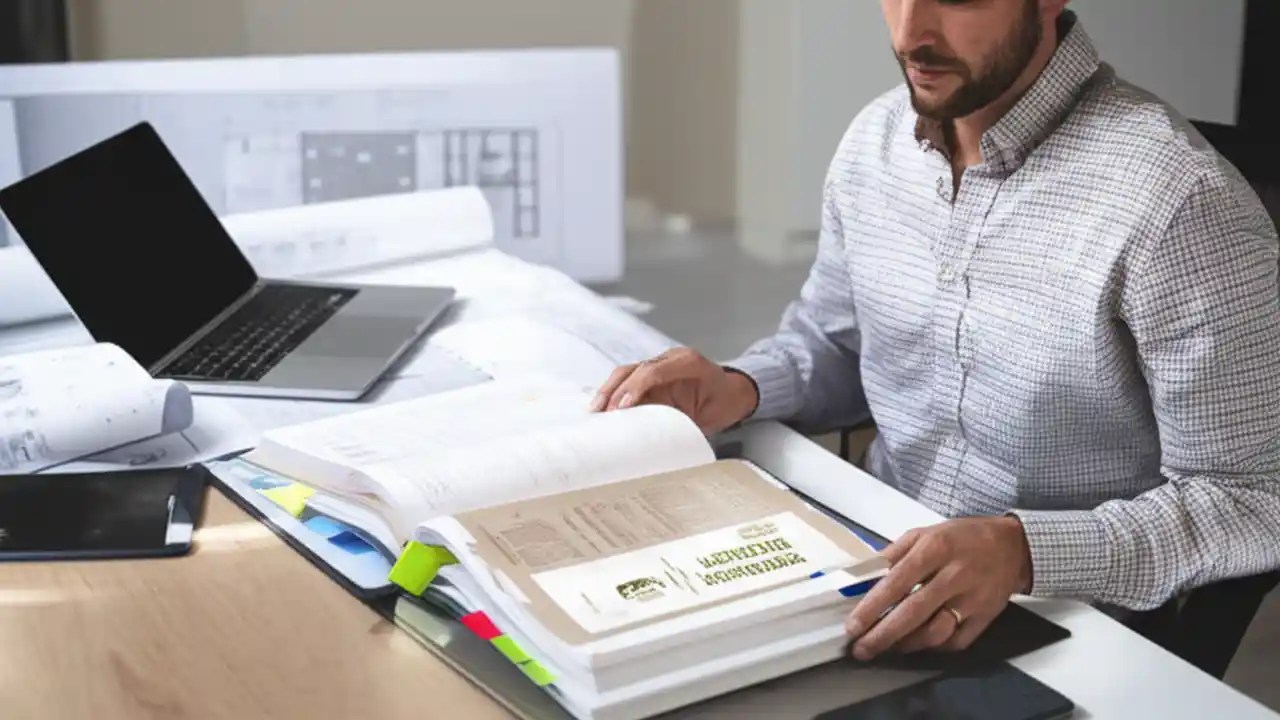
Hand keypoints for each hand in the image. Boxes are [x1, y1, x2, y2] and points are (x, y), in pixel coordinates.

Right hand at [589, 348, 758, 433]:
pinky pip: (628, 380)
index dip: (636, 386)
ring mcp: (659, 364)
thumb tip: (660, 440)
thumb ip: (687, 422)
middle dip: (615, 389)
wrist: (732, 391)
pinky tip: (601, 406)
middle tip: (603, 411)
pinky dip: (613, 393)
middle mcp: (670, 359)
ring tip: (596, 410)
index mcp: (689, 362)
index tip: (623, 406)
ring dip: (609, 391)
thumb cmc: (724, 402)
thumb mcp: (712, 414)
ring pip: (627, 372)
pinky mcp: (650, 375)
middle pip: (635, 369)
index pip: (655, 370)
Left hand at [845, 517, 1032, 660]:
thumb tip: (863, 576)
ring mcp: (972, 600)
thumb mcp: (924, 533)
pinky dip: (932, 647)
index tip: (853, 626)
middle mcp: (955, 576)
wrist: (1012, 547)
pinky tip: (916, 643)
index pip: (897, 582)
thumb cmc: (963, 538)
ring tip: (886, 645)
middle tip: (861, 649)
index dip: (872, 607)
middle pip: (914, 613)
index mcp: (936, 549)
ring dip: (906, 644)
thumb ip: (893, 554)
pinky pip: (955, 642)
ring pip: (935, 633)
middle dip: (883, 635)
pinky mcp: (985, 618)